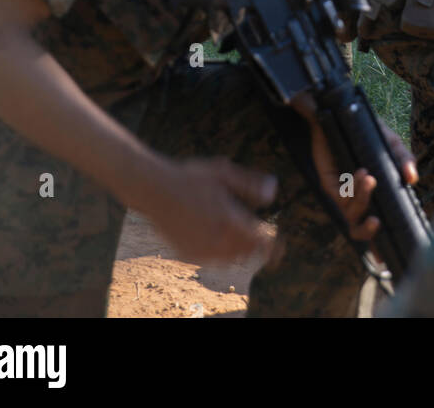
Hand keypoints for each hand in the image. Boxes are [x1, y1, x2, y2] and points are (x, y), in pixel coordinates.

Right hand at [142, 155, 278, 264]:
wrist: (154, 191)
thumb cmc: (190, 177)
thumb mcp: (223, 173)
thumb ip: (250, 183)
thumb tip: (272, 193)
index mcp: (229, 221)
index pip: (260, 242)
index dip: (273, 245)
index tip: (279, 243)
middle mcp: (216, 241)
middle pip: (247, 253)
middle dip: (255, 245)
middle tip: (257, 235)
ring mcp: (201, 251)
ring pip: (230, 259)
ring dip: (238, 250)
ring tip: (237, 235)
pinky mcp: (188, 255)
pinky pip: (211, 260)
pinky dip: (218, 252)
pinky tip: (215, 237)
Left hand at [309, 115, 417, 246]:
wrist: (338, 114)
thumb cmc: (367, 132)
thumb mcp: (390, 144)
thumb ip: (403, 160)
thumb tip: (413, 179)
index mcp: (374, 197)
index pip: (377, 227)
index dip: (381, 245)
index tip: (389, 257)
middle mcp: (357, 200)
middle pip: (359, 232)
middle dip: (368, 233)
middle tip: (378, 222)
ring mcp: (342, 194)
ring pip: (351, 214)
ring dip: (363, 199)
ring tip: (370, 178)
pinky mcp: (328, 184)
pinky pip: (341, 196)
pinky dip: (353, 187)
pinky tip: (362, 171)